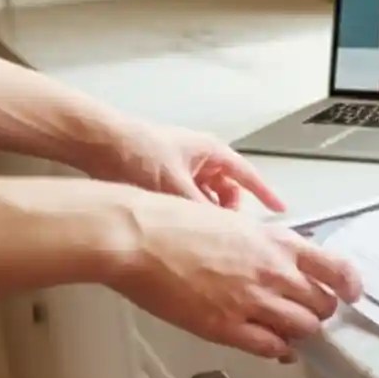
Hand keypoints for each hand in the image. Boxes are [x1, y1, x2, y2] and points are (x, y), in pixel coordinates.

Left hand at [81, 121, 284, 211]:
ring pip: (206, 195)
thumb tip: (220, 234)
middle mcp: (201, 157)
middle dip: (228, 210)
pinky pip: (188, 197)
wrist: (99, 144)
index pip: (249, 176)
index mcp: (213, 152)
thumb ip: (202, 212)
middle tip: (224, 230)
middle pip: (227, 189)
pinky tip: (179, 225)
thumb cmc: (138, 154)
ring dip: (205, 212)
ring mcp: (182, 166)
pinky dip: (189, 210)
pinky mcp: (163, 175)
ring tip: (198, 230)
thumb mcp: (177, 188)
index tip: (279, 210)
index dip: (265, 195)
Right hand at [108, 191, 362, 360]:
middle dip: (322, 310)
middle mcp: (274, 271)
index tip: (351, 292)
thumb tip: (281, 258)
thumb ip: (264, 244)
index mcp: (278, 242)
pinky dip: (278, 348)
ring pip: (303, 327)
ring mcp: (252, 300)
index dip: (349, 285)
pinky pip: (269, 346)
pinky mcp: (227, 325)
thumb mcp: (237, 223)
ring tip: (293, 329)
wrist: (140, 236)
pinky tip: (276, 345)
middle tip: (313, 312)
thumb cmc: (177, 224)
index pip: (336, 268)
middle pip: (323, 303)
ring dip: (302, 330)